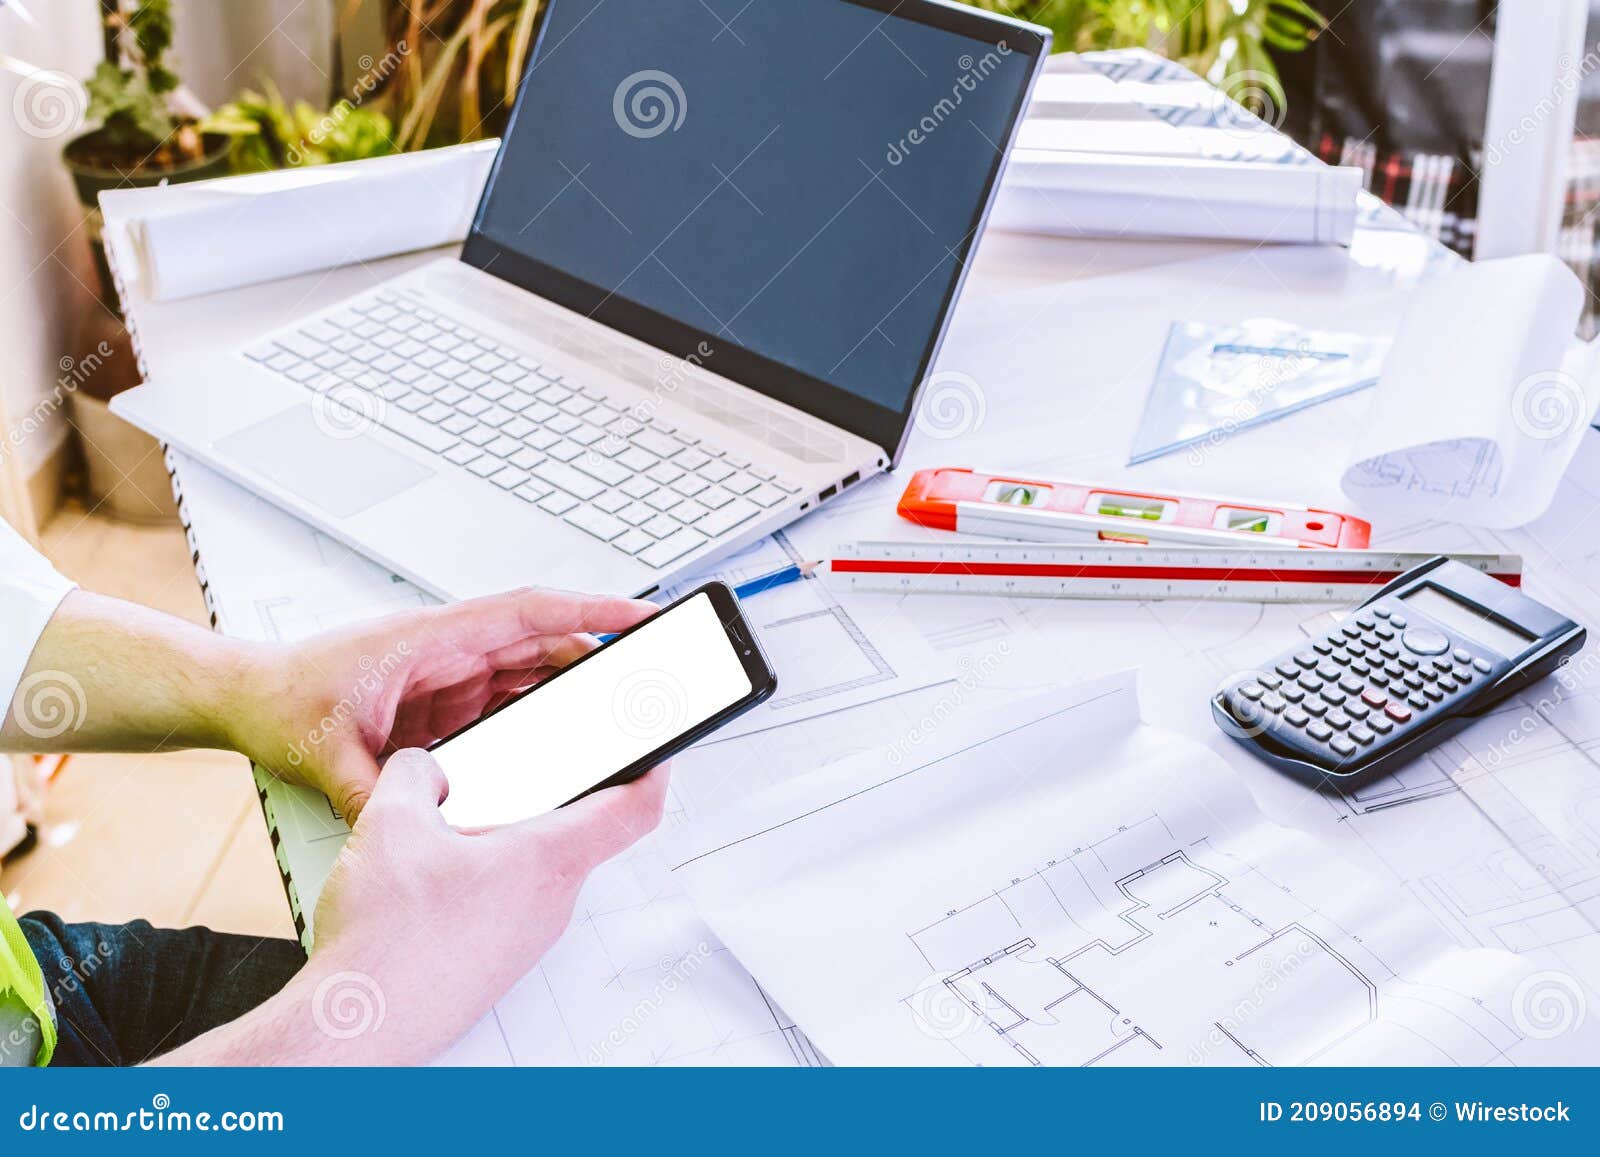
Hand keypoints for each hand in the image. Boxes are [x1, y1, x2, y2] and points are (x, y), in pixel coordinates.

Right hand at [154, 750, 668, 1064]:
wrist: (355, 1029)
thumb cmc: (384, 942)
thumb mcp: (391, 823)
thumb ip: (416, 772)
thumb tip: (425, 767)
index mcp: (548, 861)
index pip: (637, 808)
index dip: (653, 764)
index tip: (651, 743)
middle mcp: (551, 904)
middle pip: (582, 832)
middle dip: (552, 793)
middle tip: (521, 763)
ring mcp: (527, 940)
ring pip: (538, 870)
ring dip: (507, 838)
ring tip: (449, 823)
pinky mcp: (497, 962)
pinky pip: (509, 904)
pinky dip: (484, 878)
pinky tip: (431, 875)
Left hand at [234, 588, 656, 820]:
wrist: (247, 696)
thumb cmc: (283, 701)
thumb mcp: (327, 758)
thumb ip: (376, 795)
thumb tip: (414, 829)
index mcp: (431, 639)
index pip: (530, 613)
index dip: (593, 610)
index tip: (642, 615)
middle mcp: (449, 649)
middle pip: (544, 644)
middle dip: (598, 661)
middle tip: (644, 687)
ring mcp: (450, 672)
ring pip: (530, 673)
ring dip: (569, 693)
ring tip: (610, 722)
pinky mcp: (445, 698)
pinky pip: (507, 700)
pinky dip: (537, 718)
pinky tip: (554, 746)